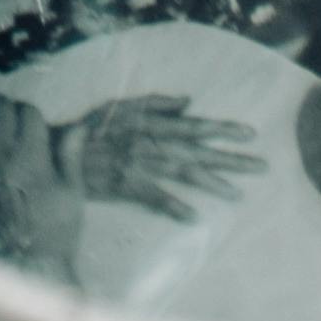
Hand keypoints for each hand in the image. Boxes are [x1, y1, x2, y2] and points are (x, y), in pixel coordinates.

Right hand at [63, 86, 265, 219]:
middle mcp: (148, 141)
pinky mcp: (123, 185)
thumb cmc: (91, 127)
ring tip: (237, 194)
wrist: (59, 150)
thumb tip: (189, 102)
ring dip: (211, 183)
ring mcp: (137, 163)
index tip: (251, 134)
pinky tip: (193, 218)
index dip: (222, 129)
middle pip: (196, 150)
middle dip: (230, 158)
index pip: (194, 125)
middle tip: (261, 166)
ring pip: (181, 173)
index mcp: (150, 121)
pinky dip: (172, 206)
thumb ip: (156, 103)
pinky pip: (152, 197)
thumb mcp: (121, 105)